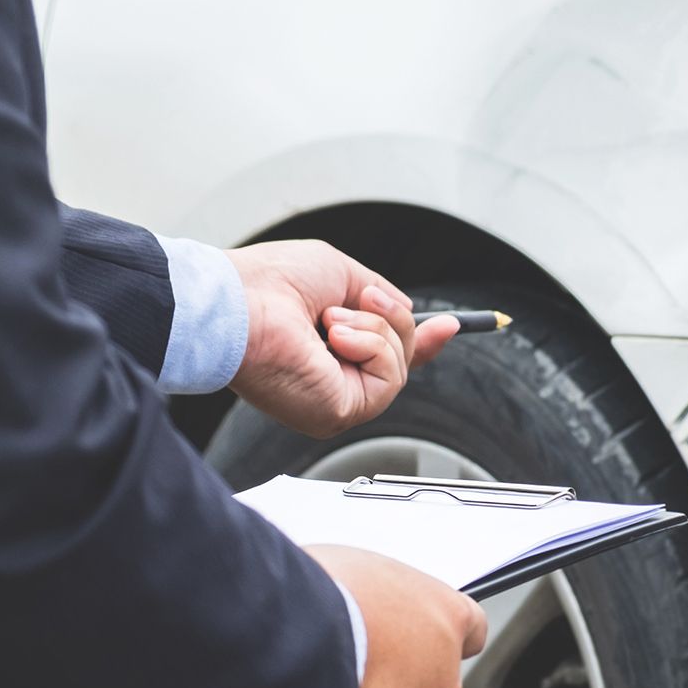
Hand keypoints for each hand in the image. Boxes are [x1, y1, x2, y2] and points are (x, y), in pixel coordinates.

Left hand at [226, 240, 458, 437]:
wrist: (239, 304)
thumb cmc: (270, 282)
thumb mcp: (342, 275)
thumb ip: (379, 297)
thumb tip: (411, 313)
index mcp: (327, 350)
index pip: (385, 356)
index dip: (420, 341)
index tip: (448, 326)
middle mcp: (332, 379)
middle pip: (402, 358)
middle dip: (397, 322)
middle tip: (365, 299)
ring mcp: (338, 399)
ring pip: (400, 365)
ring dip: (375, 329)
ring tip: (330, 319)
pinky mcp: (341, 411)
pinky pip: (390, 378)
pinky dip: (371, 346)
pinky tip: (336, 337)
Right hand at [305, 545, 487, 687]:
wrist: (276, 658)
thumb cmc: (311, 601)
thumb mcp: (352, 567)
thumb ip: (375, 593)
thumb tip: (359, 598)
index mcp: (442, 621)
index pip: (469, 629)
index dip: (438, 635)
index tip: (422, 640)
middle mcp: (440, 682)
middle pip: (427, 687)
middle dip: (393, 684)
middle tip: (346, 671)